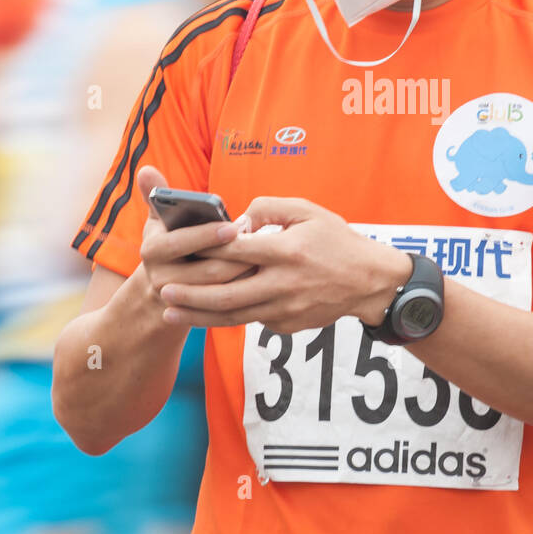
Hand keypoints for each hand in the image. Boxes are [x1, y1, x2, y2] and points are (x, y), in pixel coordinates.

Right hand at [136, 166, 258, 322]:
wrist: (157, 291)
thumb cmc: (167, 243)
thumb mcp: (157, 220)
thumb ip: (155, 194)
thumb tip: (147, 169)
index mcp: (153, 250)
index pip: (180, 242)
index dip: (207, 235)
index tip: (232, 227)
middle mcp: (162, 278)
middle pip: (207, 270)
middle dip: (236, 257)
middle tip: (264, 244)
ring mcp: (181, 300)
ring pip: (221, 290)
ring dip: (245, 274)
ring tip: (269, 258)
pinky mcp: (198, 314)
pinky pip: (227, 306)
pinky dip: (245, 291)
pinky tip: (263, 276)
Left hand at [156, 194, 413, 331]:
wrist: (371, 282)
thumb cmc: (337, 240)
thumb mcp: (308, 211)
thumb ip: (269, 208)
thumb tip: (235, 222)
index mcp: (286, 250)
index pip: (234, 251)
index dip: (202, 250)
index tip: (177, 249)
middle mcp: (283, 283)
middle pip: (225, 294)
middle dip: (189, 295)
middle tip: (161, 290)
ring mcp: (285, 309)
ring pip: (233, 316)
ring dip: (198, 316)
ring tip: (170, 312)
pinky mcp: (288, 325)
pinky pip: (252, 320)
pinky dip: (227, 318)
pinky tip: (204, 315)